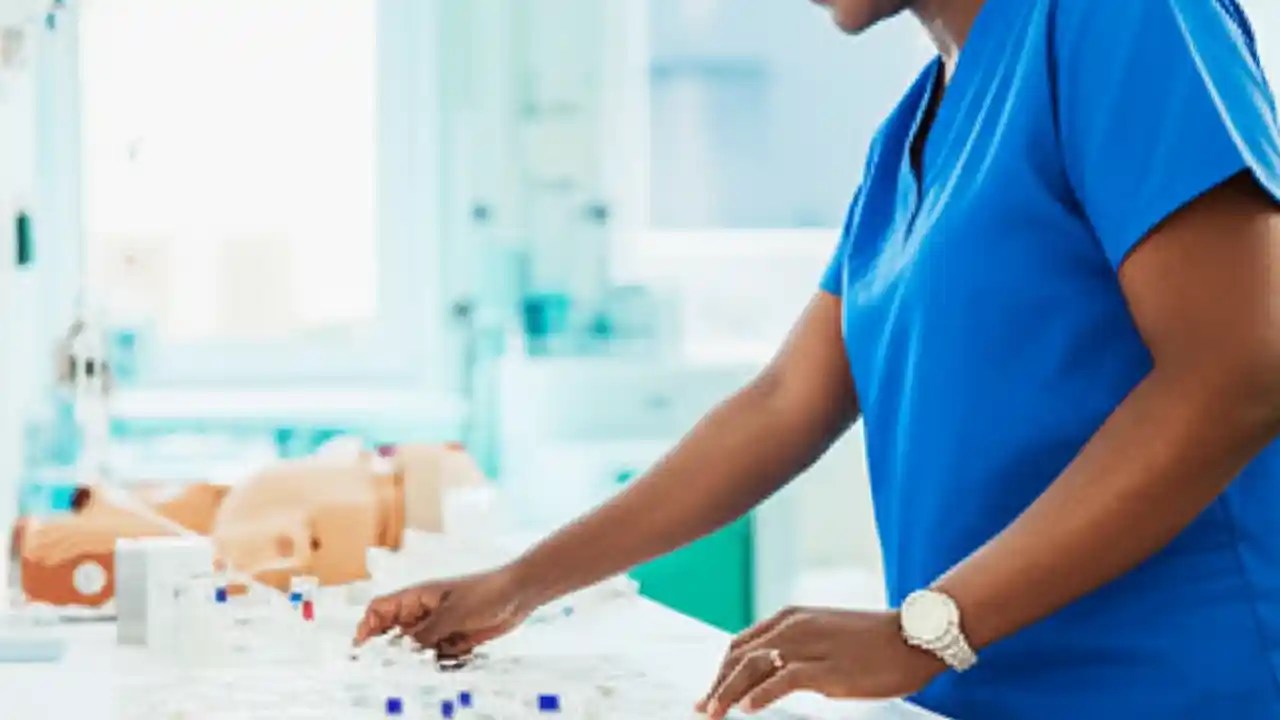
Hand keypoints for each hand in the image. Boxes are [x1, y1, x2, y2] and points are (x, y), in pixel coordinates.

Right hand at [352, 567, 536, 655]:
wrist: (518, 595)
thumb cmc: (485, 593)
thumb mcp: (452, 613)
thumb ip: (426, 632)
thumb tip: (403, 649)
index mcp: (417, 598)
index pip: (380, 610)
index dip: (367, 627)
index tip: (363, 649)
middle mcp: (423, 614)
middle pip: (395, 635)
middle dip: (393, 653)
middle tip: (395, 669)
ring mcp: (438, 627)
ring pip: (416, 651)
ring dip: (421, 661)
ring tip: (436, 660)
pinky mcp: (453, 640)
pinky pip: (438, 657)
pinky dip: (442, 663)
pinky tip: (456, 658)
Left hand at [695, 607, 944, 717]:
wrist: (915, 635)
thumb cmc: (874, 641)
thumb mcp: (825, 637)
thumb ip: (797, 650)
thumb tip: (774, 678)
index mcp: (790, 618)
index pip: (741, 644)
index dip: (721, 670)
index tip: (709, 693)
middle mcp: (794, 626)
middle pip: (739, 655)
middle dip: (717, 683)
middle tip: (702, 709)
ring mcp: (810, 645)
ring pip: (753, 666)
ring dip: (728, 691)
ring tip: (713, 713)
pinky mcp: (828, 667)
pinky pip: (784, 679)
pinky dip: (760, 694)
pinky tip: (747, 709)